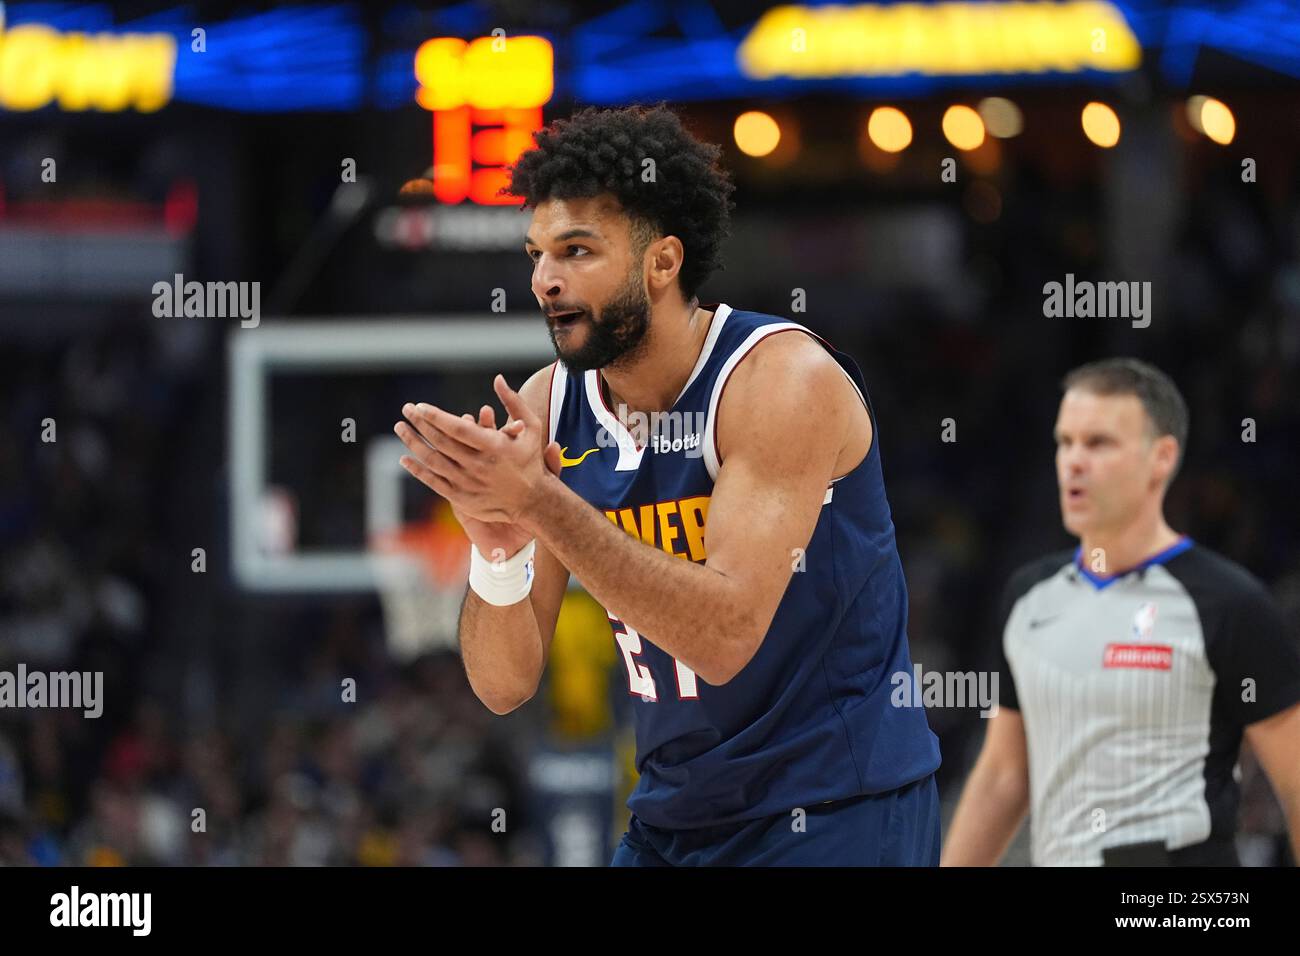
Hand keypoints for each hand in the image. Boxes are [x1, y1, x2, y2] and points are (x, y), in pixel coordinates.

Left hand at [395, 375, 561, 536]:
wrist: (533, 500)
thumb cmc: (530, 460)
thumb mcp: (532, 428)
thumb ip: (514, 402)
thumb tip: (497, 378)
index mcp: (494, 446)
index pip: (458, 428)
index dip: (436, 417)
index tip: (420, 406)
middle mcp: (478, 465)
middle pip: (441, 442)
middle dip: (420, 424)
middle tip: (406, 409)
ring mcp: (468, 483)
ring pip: (434, 461)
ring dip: (413, 443)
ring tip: (400, 428)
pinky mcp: (462, 498)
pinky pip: (434, 482)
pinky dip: (417, 470)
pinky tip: (405, 458)